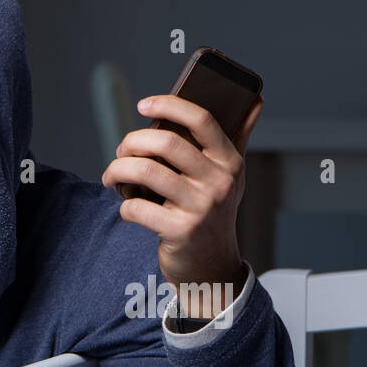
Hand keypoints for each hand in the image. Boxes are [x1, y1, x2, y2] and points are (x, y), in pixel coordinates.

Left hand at [103, 93, 263, 318]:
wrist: (212, 267)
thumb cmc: (214, 214)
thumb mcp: (231, 177)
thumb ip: (240, 137)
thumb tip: (255, 99)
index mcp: (230, 163)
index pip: (201, 120)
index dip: (169, 105)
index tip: (144, 105)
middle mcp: (219, 183)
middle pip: (166, 144)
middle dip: (132, 142)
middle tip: (121, 150)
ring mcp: (200, 208)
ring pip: (145, 172)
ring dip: (118, 170)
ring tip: (111, 175)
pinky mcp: (180, 231)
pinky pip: (137, 207)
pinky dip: (124, 205)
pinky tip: (128, 208)